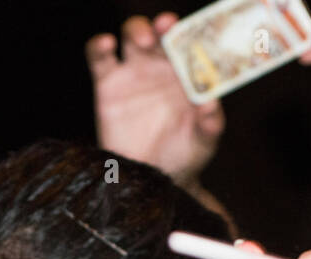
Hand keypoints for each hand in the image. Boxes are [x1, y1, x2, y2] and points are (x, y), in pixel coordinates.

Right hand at [88, 13, 224, 186]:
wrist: (148, 182)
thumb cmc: (182, 157)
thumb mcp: (203, 142)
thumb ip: (210, 123)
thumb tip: (210, 103)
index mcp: (188, 74)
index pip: (192, 44)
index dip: (194, 32)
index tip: (195, 33)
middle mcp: (161, 67)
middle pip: (161, 32)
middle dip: (164, 24)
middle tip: (167, 26)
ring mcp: (133, 73)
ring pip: (132, 34)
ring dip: (137, 28)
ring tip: (144, 39)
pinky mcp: (107, 85)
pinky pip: (100, 57)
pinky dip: (100, 46)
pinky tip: (107, 45)